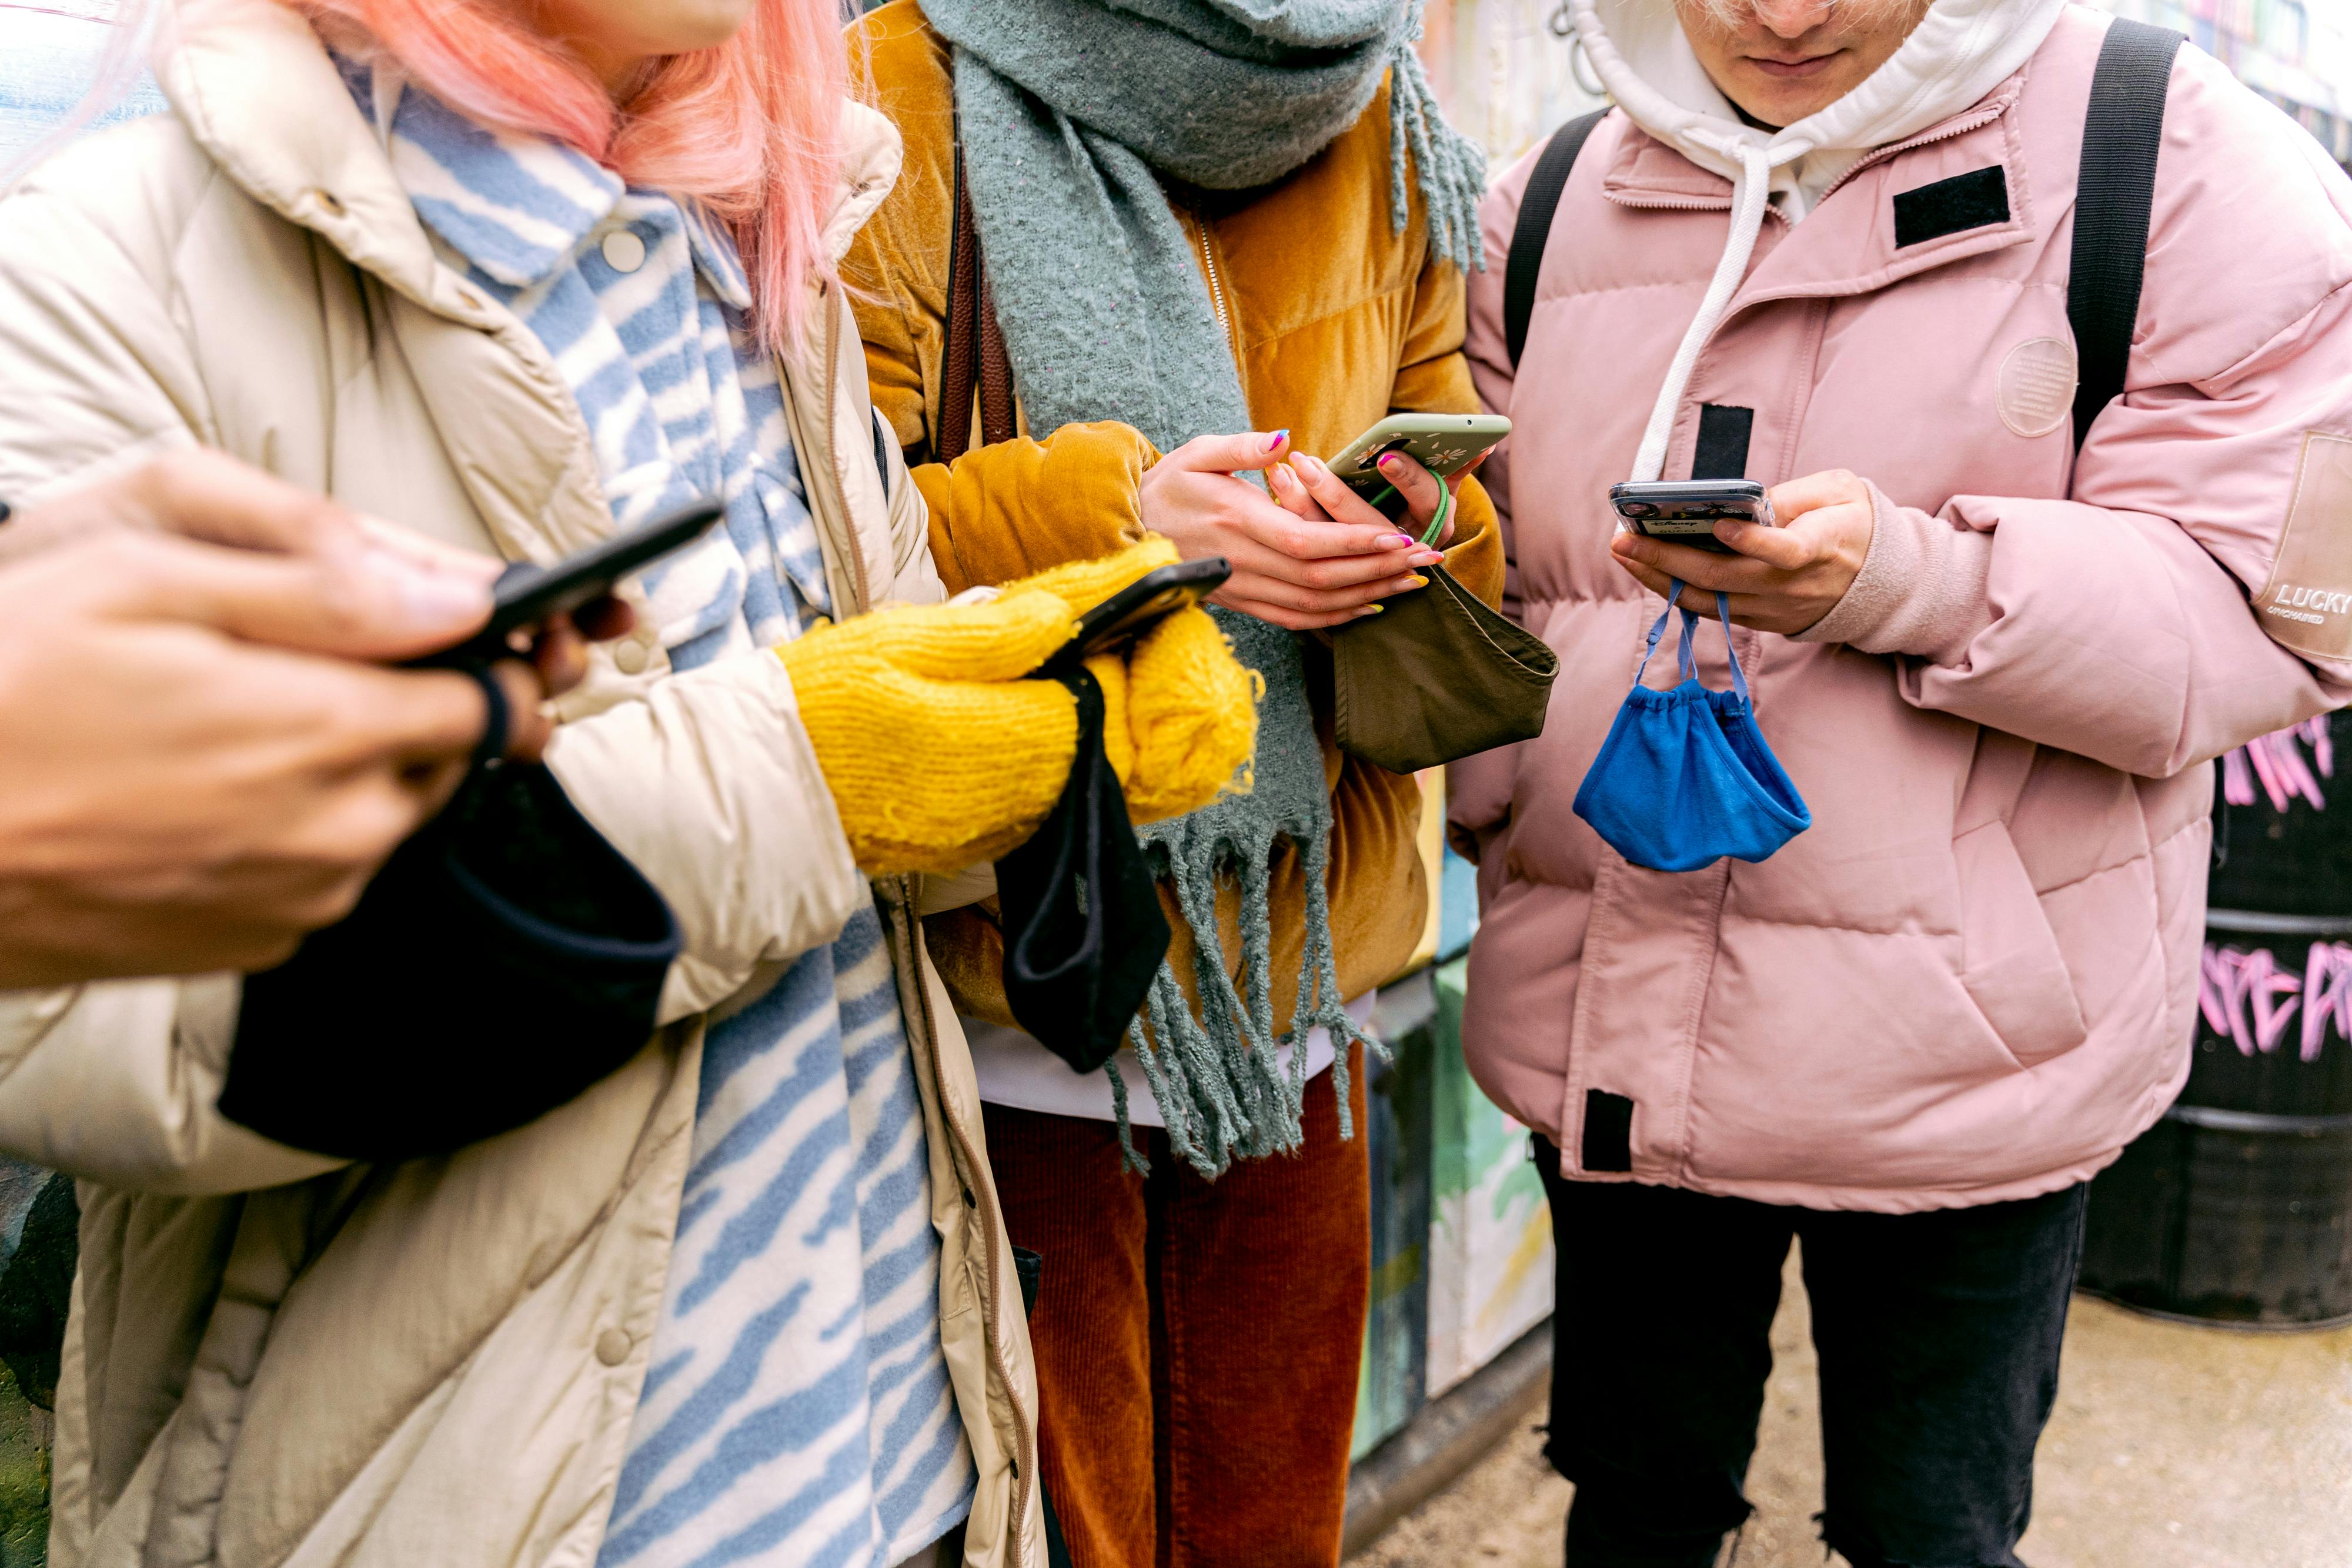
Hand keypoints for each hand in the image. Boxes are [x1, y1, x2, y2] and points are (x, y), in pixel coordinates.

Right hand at [0, 454, 626, 985]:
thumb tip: (458, 599)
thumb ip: (325, 588)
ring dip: (346, 767)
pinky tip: (202, 793)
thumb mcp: (145, 579)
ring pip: (384, 817)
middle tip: (306, 667)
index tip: (464, 636)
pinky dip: (293, 828)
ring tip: (231, 726)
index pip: (493, 703)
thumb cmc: (0, 692)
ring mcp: (298, 902)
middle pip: (444, 760)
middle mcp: (337, 835)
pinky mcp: (253, 943)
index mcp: (329, 735)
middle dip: (409, 708)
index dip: (488, 659)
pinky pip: (320, 873)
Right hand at [779, 538, 1254, 872]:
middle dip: (1147, 668)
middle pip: (1120, 727)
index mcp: (1015, 736)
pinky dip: (1077, 739)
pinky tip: (1069, 694)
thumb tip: (1068, 615)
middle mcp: (1029, 792)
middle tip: (1165, 606)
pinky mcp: (990, 836)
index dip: (1144, 623)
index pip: (1112, 679)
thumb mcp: (900, 643)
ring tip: (1128, 642)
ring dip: (1118, 704)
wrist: (767, 794)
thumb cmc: (824, 707)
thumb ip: (992, 633)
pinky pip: (1059, 783)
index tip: (1169, 574)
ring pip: (1096, 758)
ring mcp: (1013, 822)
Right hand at [1137, 431, 1433, 629]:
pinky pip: (1294, 619)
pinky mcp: (1241, 603)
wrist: (1130, 530)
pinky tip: (1368, 607)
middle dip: (1377, 571)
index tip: (1397, 538)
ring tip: (1410, 584)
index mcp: (1236, 520)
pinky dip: (1334, 618)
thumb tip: (1284, 441)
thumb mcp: (1198, 451)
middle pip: (1320, 577)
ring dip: (1365, 596)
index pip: (1305, 540)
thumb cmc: (1168, 484)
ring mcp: (1242, 588)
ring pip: (1313, 604)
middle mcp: (1242, 561)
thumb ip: (1244, 446)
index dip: (1353, 544)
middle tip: (1425, 561)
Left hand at [1268, 445, 1475, 554]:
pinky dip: (1294, 513)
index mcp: (1436, 521)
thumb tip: (1489, 443)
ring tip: (1280, 469)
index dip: (1407, 479)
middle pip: (1367, 525)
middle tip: (1304, 461)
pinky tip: (1275, 485)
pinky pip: (1312, 547)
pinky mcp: (1340, 574)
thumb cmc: (1426, 504)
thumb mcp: (1445, 485)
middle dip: (1332, 492)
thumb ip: (1461, 466)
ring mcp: (1371, 565)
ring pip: (1332, 541)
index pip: (1426, 499)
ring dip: (1302, 503)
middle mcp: (1407, 548)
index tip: (1385, 457)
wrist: (1404, 564)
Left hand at [1609, 468, 1875, 634]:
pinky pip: (1713, 610)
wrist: (1882, 580)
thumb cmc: (1853, 521)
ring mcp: (1776, 609)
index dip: (1752, 540)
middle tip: (1625, 538)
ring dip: (1659, 578)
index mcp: (1821, 546)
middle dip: (1668, 558)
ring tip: (1625, 553)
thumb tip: (1742, 502)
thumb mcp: (1839, 491)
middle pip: (1724, 578)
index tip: (1718, 523)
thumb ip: (1794, 495)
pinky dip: (1677, 591)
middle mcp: (1793, 585)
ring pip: (1709, 600)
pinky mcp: (1763, 621)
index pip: (1785, 550)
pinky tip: (1649, 570)